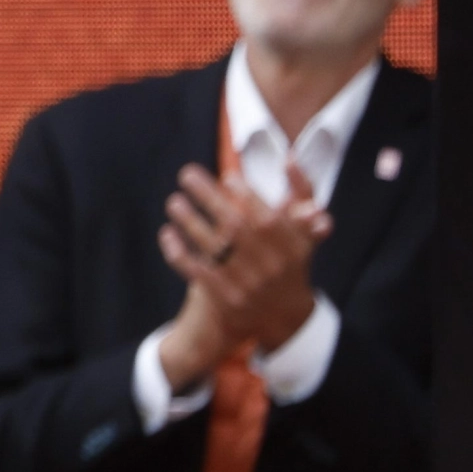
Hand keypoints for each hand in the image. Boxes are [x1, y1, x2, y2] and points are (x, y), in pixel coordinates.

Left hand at [154, 160, 332, 383]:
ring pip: (213, 246)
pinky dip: (179, 252)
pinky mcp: (224, 297)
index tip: (227, 176)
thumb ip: (302, 192)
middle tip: (187, 174)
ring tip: (174, 201)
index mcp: (292, 243)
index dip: (246, 194)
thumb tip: (289, 157)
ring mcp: (246, 281)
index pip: (266, 215)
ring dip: (190, 221)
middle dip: (209, 196)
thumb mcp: (305, 227)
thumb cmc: (290, 258)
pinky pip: (196, 271)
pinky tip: (167, 234)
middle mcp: (270, 262)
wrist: (284, 314)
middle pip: (235, 225)